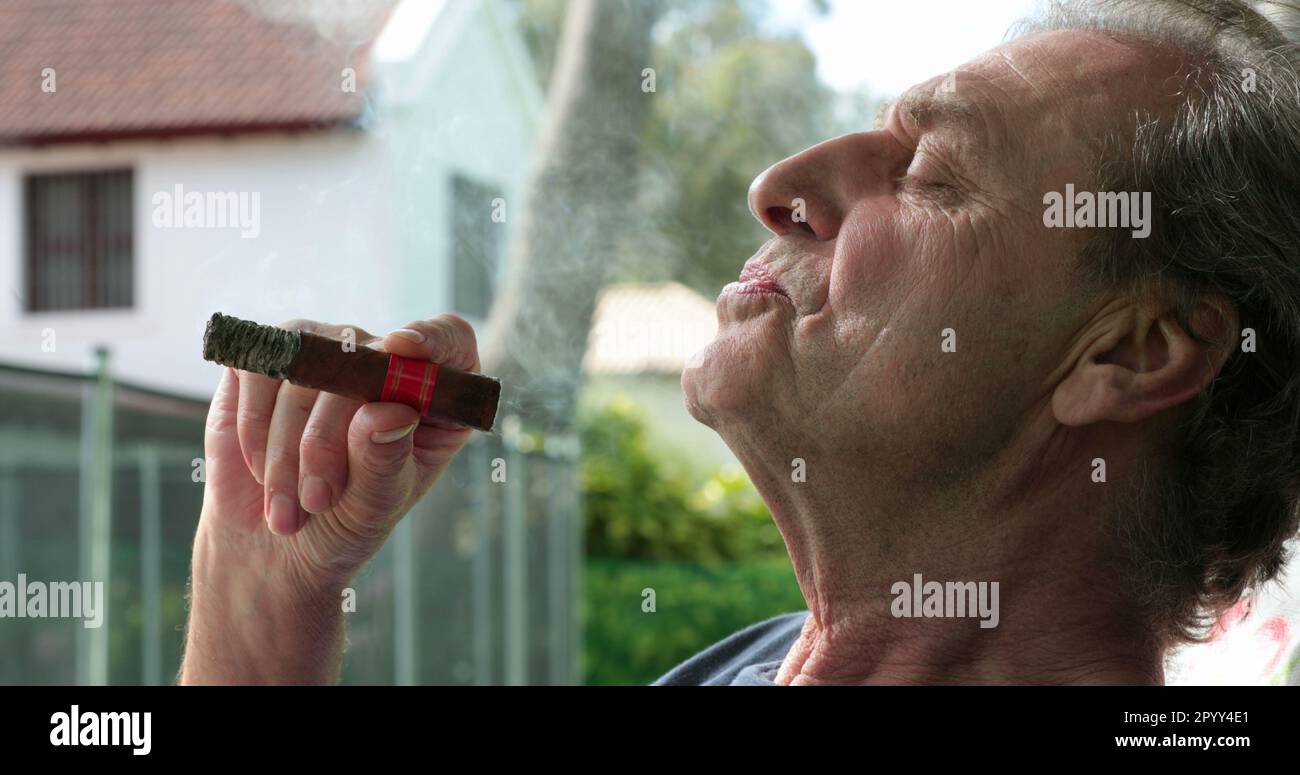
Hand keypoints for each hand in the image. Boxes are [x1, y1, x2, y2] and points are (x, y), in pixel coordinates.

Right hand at [182, 314, 478, 683]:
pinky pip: (262, 368)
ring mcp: (327, 354)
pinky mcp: (271, 359)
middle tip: (318, 500)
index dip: (431, 337)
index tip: (401, 348)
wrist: (273, 543)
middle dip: (329, 440)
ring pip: (306, 369)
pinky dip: (255, 425)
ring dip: (288, 448)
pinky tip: (262, 471)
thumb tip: (388, 412)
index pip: (450, 340)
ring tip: (289, 509)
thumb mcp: (374, 507)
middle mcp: (383, 363)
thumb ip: (384, 461)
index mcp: (434, 396)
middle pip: (363, 363)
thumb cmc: (342, 524)